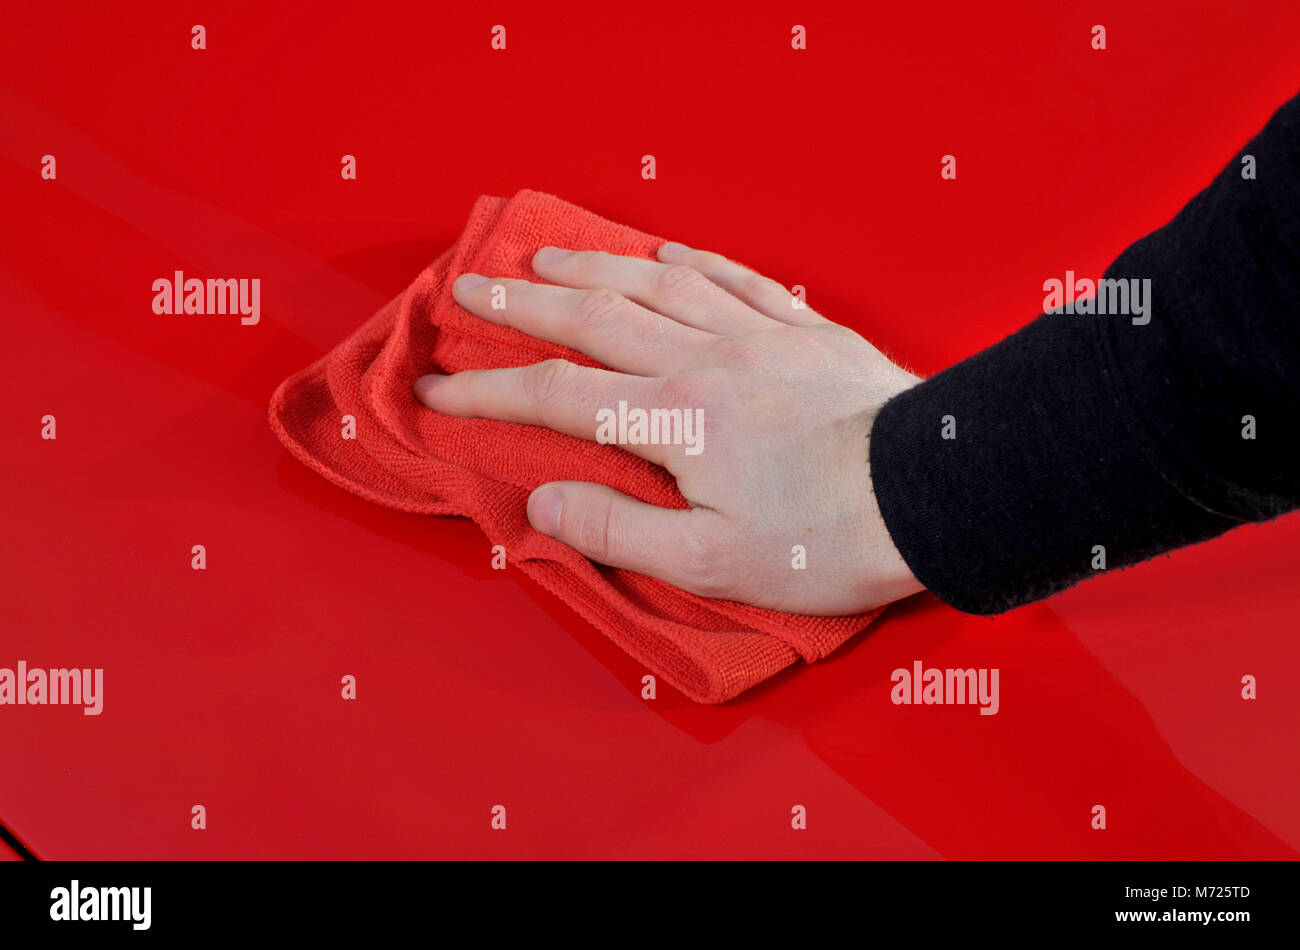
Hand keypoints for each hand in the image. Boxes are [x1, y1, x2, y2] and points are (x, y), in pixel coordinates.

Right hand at [414, 241, 925, 614]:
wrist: (937, 488)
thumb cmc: (828, 537)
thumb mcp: (714, 564)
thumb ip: (621, 533)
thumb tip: (544, 508)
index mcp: (675, 419)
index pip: (557, 397)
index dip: (487, 390)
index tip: (436, 386)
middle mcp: (705, 360)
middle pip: (595, 318)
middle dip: (523, 304)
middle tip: (472, 286)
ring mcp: (759, 335)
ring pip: (658, 284)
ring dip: (596, 266)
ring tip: (550, 256)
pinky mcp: (807, 330)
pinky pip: (737, 278)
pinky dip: (692, 259)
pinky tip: (668, 249)